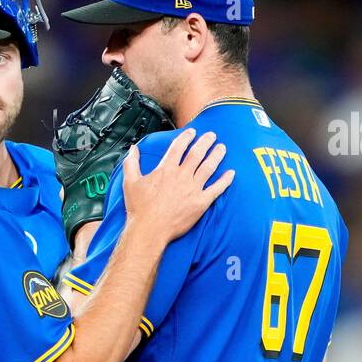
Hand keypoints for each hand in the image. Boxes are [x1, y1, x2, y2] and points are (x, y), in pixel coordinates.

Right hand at [121, 128, 232, 243]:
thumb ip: (132, 163)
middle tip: (212, 135)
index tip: (192, 132)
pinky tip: (231, 173)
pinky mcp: (201, 203)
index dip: (186, 137)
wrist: (149, 230)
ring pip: (209, 167)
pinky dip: (225, 181)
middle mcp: (181, 176)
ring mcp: (193, 189)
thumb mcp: (130, 182)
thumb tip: (133, 149)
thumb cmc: (139, 208)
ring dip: (216, 155)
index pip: (178, 147)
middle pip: (197, 153)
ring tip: (222, 148)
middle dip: (206, 142)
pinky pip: (216, 189)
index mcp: (166, 170)